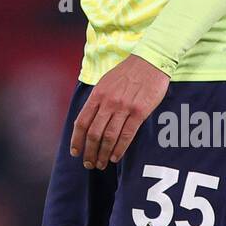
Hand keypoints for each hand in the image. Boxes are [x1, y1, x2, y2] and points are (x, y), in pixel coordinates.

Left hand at [70, 55, 169, 170]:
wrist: (150, 61)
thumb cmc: (127, 73)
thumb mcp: (105, 82)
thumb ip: (97, 100)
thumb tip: (88, 120)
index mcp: (97, 95)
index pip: (81, 122)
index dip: (76, 140)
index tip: (75, 152)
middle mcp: (108, 102)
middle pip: (94, 133)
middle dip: (89, 152)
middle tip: (89, 164)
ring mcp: (124, 107)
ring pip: (109, 137)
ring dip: (103, 154)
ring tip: (101, 164)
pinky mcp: (139, 112)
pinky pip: (127, 135)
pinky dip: (119, 148)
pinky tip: (115, 157)